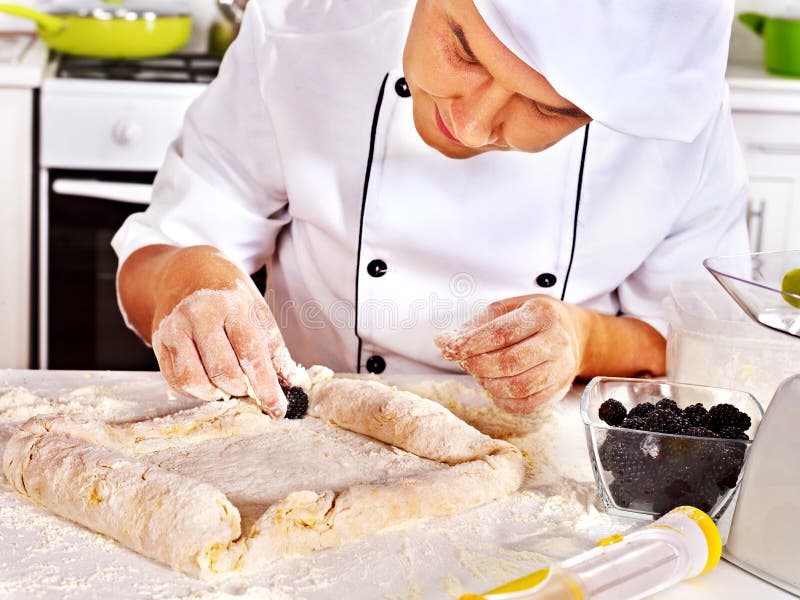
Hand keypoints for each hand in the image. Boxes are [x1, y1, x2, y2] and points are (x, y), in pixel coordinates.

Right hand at [149, 246, 307, 417]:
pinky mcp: (158, 341)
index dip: (266, 386)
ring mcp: (174, 328)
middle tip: (249, 390)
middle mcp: (199, 315)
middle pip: (223, 371)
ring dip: (217, 393)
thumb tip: (293, 384)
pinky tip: (209, 382)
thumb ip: (275, 350)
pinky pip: (177, 380)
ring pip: (196, 381)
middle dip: (242, 390)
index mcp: (231, 304)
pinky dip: (197, 390)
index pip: (251, 353)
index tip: (278, 409)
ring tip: (229, 386)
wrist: (186, 272)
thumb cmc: (229, 295)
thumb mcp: (258, 312)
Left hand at [435, 295, 592, 412]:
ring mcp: (562, 366)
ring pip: (517, 387)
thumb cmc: (531, 319)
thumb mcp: (506, 309)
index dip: (469, 344)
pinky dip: (503, 400)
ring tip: (480, 373)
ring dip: (489, 383)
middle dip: (477, 366)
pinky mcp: (560, 388)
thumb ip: (474, 326)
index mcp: (542, 313)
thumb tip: (444, 342)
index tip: (448, 349)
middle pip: (507, 363)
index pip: (499, 333)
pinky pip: (526, 404)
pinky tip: (495, 388)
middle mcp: (557, 340)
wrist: (571, 333)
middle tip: (465, 362)